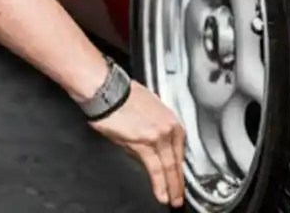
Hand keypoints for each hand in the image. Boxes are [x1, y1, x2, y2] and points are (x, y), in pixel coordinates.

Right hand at [90, 81, 185, 207]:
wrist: (109, 91)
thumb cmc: (123, 96)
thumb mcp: (147, 113)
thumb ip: (153, 133)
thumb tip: (151, 152)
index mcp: (170, 119)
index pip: (179, 150)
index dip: (179, 167)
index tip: (179, 178)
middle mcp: (169, 127)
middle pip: (176, 160)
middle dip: (179, 181)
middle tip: (180, 195)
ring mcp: (159, 136)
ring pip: (169, 166)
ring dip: (172, 187)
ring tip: (173, 199)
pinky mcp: (145, 143)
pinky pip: (156, 168)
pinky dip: (160, 184)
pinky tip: (162, 194)